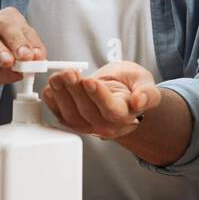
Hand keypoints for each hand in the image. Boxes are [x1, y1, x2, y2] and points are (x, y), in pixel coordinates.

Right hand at [0, 7, 46, 85]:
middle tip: (25, 57)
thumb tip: (26, 72)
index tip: (39, 57)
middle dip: (17, 41)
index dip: (33, 42)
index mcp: (4, 20)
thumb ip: (16, 69)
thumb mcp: (3, 67)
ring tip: (7, 62)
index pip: (23, 27)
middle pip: (5, 24)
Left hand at [42, 61, 162, 139]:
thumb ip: (147, 93)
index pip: (111, 110)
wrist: (121, 94)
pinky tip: (51, 88)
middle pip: (88, 112)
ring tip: (57, 77)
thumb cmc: (132, 87)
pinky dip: (52, 102)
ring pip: (72, 116)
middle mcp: (106, 125)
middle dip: (75, 91)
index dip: (99, 97)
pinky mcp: (74, 121)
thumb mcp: (145, 83)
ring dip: (61, 95)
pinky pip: (60, 115)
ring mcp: (88, 126)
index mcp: (125, 115)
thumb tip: (140, 102)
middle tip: (68, 73)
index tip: (89, 81)